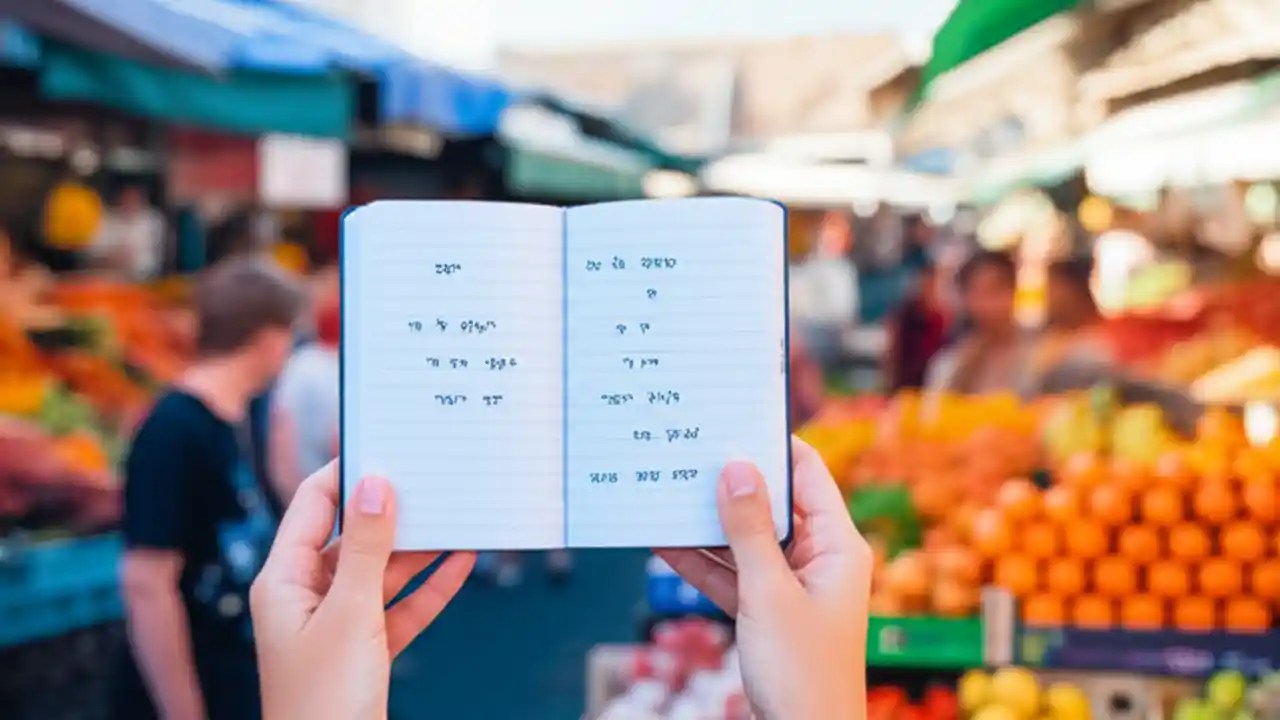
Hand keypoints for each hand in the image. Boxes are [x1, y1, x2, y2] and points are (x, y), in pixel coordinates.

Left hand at [251, 462, 475, 719]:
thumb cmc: (323, 701)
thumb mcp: (349, 614)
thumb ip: (365, 548)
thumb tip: (375, 484)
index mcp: (283, 581)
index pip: (312, 505)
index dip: (347, 473)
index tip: (387, 445)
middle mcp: (306, 596)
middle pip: (351, 535)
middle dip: (392, 510)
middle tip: (432, 477)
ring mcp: (337, 624)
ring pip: (382, 570)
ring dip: (419, 548)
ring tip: (458, 514)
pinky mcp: (366, 651)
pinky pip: (400, 606)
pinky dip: (429, 586)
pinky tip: (462, 562)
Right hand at [657, 438, 871, 719]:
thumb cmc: (802, 671)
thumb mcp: (768, 593)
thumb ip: (748, 529)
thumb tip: (736, 467)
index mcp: (838, 546)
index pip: (808, 474)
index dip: (773, 445)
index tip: (733, 420)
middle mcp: (818, 559)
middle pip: (771, 505)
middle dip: (730, 483)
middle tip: (688, 452)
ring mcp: (791, 586)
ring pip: (745, 540)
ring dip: (708, 523)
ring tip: (666, 490)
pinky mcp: (766, 611)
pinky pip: (731, 574)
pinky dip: (702, 562)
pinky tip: (664, 542)